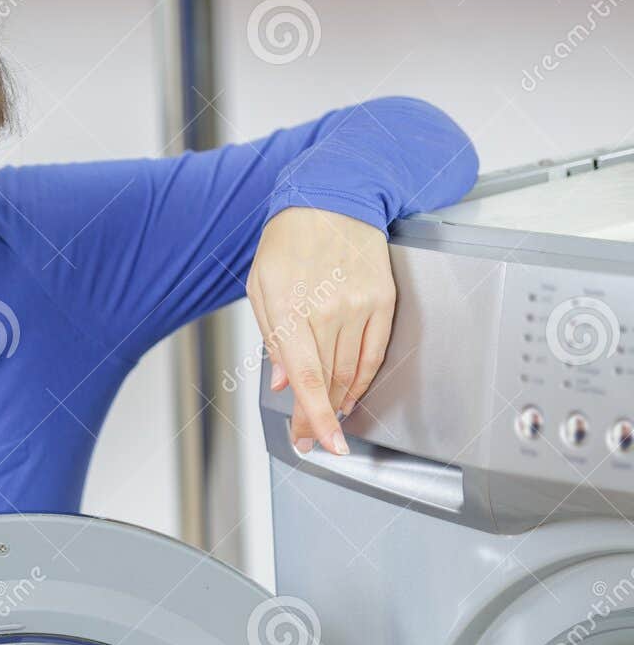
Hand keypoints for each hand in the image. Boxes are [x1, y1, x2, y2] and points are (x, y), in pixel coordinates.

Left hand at [247, 207, 396, 455]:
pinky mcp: (383, 299)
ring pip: (353, 371)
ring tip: (327, 416)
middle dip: (319, 417)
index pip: (309, 378)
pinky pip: (376, 352)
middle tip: (312, 436)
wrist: (332, 200)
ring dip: (340, 400)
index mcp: (291, 308)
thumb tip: (284, 383)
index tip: (321, 444)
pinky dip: (363, 377)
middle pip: (331, 381)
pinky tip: (352, 391)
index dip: (315, 417)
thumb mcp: (261, 289)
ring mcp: (360, 305)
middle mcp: (330, 309)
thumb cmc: (288, 243)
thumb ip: (271, 340)